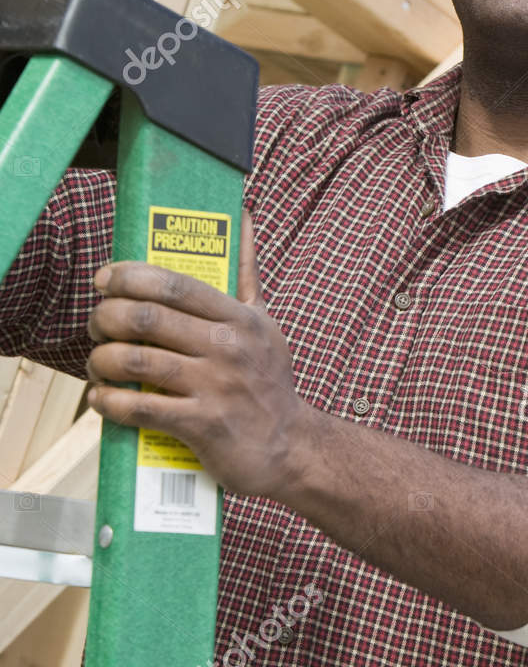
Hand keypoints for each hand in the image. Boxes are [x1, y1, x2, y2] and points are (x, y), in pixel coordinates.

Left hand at [85, 208, 311, 500]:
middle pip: (147, 319)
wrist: (292, 448)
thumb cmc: (269, 382)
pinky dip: (110, 402)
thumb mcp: (265, 324)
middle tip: (97, 326)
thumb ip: (247, 274)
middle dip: (106, 318)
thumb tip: (242, 218)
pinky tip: (101, 399)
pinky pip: (141, 408)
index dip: (129, 276)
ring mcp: (216, 388)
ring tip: (96, 364)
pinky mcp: (204, 425)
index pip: (174, 283)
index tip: (104, 281)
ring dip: (102, 361)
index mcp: (240, 319)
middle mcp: (228, 348)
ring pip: (137, 362)